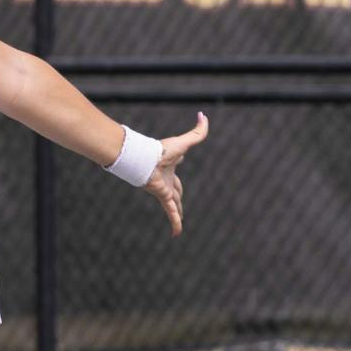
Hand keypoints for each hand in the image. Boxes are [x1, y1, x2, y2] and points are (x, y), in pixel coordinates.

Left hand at [145, 112, 208, 236]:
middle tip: (178, 203)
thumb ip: (198, 131)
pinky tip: (176, 234)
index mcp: (171, 167)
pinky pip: (171, 213)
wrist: (145, 158)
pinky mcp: (163, 197)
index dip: (178, 167)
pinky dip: (175, 223)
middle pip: (175, 190)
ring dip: (176, 214)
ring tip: (178, 225)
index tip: (180, 162)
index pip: (176, 170)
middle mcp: (167, 179)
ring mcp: (164, 189)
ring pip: (173, 205)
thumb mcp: (185, 141)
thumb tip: (204, 116)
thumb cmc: (162, 149)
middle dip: (177, 197)